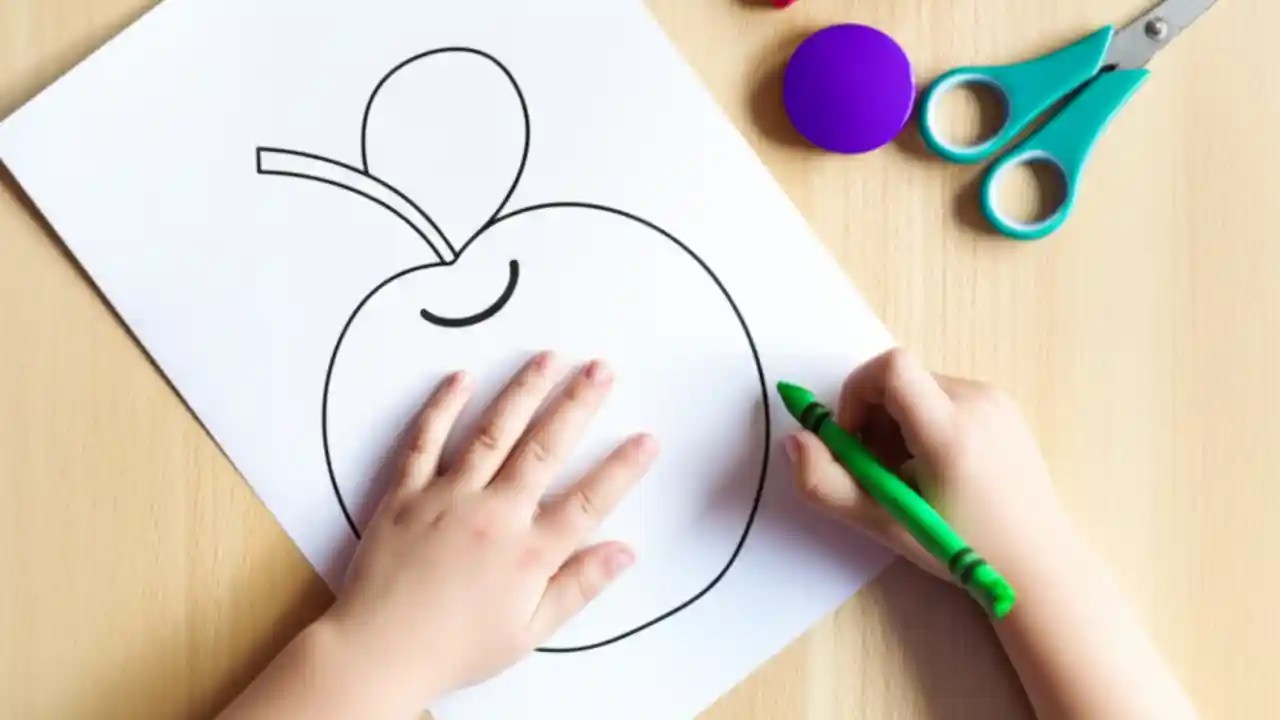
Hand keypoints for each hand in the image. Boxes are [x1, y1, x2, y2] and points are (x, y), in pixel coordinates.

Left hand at [323, 352, 657, 707]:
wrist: (378, 652)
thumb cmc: (454, 647)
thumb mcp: (529, 631)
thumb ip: (578, 586)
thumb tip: (623, 553)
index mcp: (528, 553)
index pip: (588, 502)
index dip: (622, 469)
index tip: (647, 439)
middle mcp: (493, 515)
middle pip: (545, 448)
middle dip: (579, 403)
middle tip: (602, 369)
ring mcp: (448, 497)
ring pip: (493, 432)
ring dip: (524, 390)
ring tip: (549, 357)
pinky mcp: (407, 493)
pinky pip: (426, 440)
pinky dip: (443, 406)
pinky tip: (463, 378)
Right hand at [784, 348, 1196, 718]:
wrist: (1038, 564)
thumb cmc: (961, 548)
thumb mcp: (885, 523)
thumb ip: (828, 484)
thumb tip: (795, 441)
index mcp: (949, 431)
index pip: (890, 367)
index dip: (856, 393)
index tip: (854, 439)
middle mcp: (977, 403)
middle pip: (899, 379)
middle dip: (873, 416)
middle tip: (880, 469)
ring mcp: (996, 401)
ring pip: (919, 387)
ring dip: (897, 422)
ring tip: (909, 473)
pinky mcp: (1004, 407)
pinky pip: (944, 395)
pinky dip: (925, 422)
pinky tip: (936, 467)